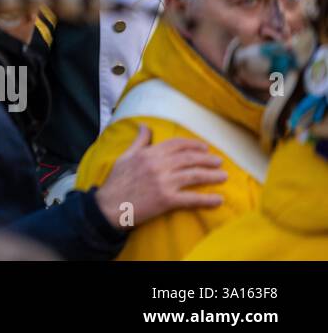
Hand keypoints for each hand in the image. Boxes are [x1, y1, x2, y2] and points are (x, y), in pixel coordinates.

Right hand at [95, 126, 226, 228]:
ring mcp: (163, 182)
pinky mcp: (166, 200)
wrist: (109, 206)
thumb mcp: (125, 156)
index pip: (176, 144)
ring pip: (194, 176)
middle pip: (189, 159)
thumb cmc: (116, 181)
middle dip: (207, 159)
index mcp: (149, 153)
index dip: (193, 144)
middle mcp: (158, 165)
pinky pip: (191, 199)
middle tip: (219, 162)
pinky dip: (207, 199)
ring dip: (211, 175)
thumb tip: (144, 125)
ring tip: (223, 176)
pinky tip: (218, 200)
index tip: (205, 147)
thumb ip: (139, 141)